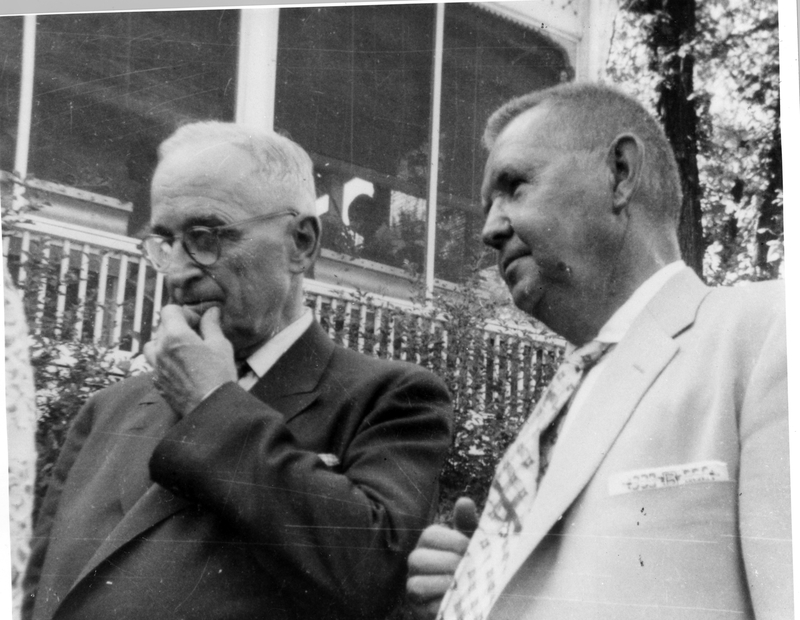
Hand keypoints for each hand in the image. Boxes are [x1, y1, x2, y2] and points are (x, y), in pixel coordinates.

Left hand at [144, 305, 236, 416]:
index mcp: (175, 335)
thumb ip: (212, 325)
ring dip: (164, 343)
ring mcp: (156, 366)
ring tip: (182, 351)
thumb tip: (211, 311)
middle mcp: (160, 349)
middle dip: (177, 327)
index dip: (184, 313)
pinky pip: (155, 364)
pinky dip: (165, 361)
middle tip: (195, 336)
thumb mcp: (220, 345)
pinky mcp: (157, 381)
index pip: (169, 310)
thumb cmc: (218, 374)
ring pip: (153, 345)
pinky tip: (181, 368)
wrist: (210, 407)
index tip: (197, 322)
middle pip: (161, 326)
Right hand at [407, 497, 478, 619]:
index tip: (470, 549)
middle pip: (418, 559)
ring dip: (443, 586)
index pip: (429, 535)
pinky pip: (424, 609)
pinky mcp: (419, 610)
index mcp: (429, 542)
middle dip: (447, 564)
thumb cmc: (474, 561)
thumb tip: (464, 501)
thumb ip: (468, 523)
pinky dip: (443, 605)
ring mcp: (414, 587)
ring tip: (464, 586)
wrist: (478, 594)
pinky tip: (460, 600)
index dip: (452, 541)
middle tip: (468, 569)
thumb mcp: (474, 542)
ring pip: (415, 585)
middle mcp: (416, 563)